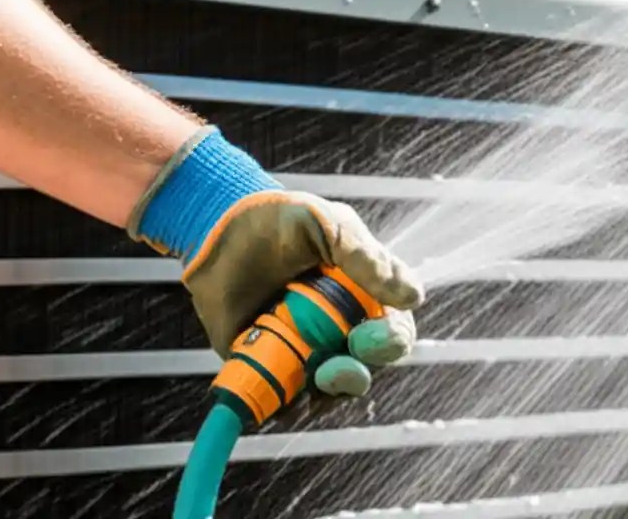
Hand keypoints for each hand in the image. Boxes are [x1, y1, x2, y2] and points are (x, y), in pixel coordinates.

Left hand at [128, 126, 422, 395]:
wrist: (214, 232)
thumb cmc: (277, 221)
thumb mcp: (328, 225)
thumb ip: (367, 259)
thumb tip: (413, 298)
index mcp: (365, 291)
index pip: (396, 328)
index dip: (392, 340)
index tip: (367, 336)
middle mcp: (343, 323)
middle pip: (371, 363)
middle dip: (361, 370)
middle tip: (339, 361)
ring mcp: (309, 347)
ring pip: (337, 387)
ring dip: (334, 389)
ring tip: (316, 378)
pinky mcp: (273, 365)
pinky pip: (290, 399)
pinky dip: (293, 407)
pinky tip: (289, 398)